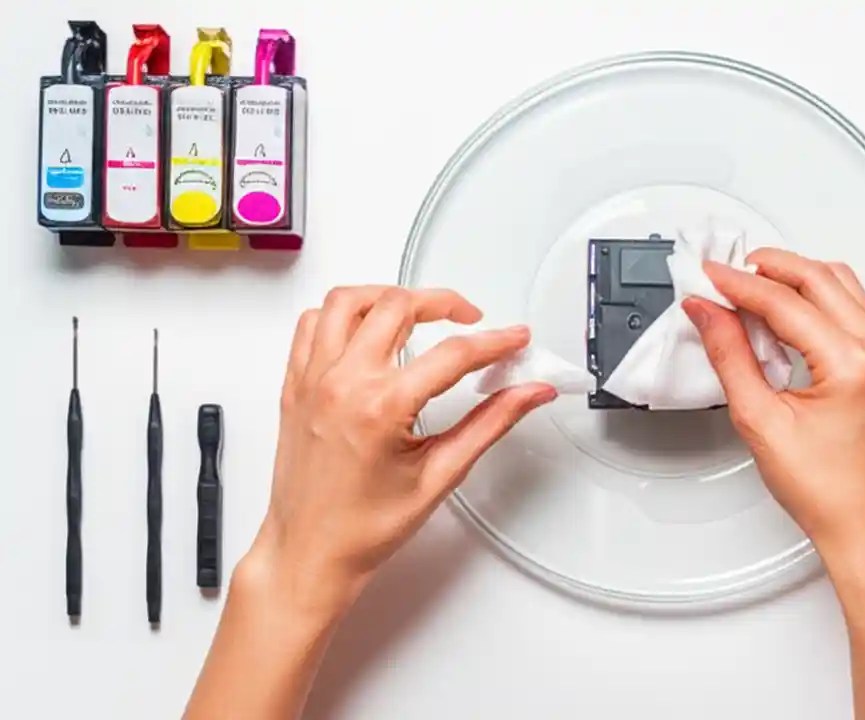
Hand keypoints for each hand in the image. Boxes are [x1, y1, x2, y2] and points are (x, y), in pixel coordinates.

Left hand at [241, 286, 555, 617]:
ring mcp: (312, 379)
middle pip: (398, 306)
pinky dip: (341, 313)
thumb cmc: (362, 528)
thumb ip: (489, 424)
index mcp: (380, 407)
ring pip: (348, 300)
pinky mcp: (294, 384)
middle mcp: (341, 383)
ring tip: (417, 311)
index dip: (493, 342)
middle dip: (443, 303)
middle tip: (470, 319)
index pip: (452, 354)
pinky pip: (312, 324)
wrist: (308, 553)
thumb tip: (526, 395)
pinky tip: (365, 328)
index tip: (513, 340)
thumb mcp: (440, 475)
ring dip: (388, 295)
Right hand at [682, 249, 864, 580]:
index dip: (738, 283)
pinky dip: (818, 301)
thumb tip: (710, 316)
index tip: (708, 277)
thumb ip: (731, 358)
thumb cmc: (833, 497)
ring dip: (796, 279)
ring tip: (752, 291)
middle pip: (819, 277)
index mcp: (853, 362)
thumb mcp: (762, 423)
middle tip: (727, 273)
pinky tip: (786, 318)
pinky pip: (854, 311)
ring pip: (842, 286)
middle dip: (768, 267)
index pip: (785, 301)